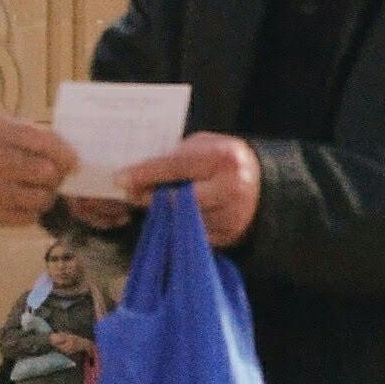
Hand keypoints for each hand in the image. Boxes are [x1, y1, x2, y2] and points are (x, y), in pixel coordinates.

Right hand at [0, 119, 79, 229]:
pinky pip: (24, 218)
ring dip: (45, 199)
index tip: (73, 165)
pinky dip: (30, 214)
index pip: (46, 143)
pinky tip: (22, 206)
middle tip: (52, 180)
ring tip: (37, 194)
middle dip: (56, 179)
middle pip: (46, 173)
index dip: (67, 156)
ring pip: (38, 199)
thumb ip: (27, 135)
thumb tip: (65, 153)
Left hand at [129, 134, 262, 249]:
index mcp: (224, 158)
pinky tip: (175, 217)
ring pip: (181, 220)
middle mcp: (231, 188)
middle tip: (133, 194)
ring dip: (163, 214)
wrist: (263, 186)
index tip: (121, 179)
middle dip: (150, 198)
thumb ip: (177, 158)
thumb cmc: (224, 161)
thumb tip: (139, 174)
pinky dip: (178, 227)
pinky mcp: (228, 236)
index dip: (146, 174)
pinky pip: (191, 235)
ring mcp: (231, 216)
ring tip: (156, 203)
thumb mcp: (205, 147)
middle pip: (177, 199)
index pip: (177, 167)